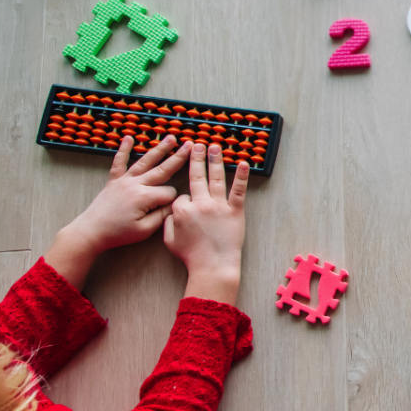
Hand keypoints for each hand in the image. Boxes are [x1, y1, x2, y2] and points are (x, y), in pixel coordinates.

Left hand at [46, 135, 190, 288]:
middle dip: (178, 157)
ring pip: (145, 161)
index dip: (173, 200)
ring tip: (171, 138)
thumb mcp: (145, 230)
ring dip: (159, 149)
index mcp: (144, 197)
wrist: (91, 231)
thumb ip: (162, 216)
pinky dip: (123, 150)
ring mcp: (124, 180)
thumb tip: (174, 205)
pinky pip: (119, 162)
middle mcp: (135, 184)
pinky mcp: (114, 180)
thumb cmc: (118, 233)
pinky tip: (128, 138)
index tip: (171, 208)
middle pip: (162, 169)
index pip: (169, 193)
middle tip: (190, 145)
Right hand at [164, 143, 247, 303]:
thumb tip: (170, 212)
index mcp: (182, 211)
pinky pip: (238, 191)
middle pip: (196, 177)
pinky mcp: (235, 211)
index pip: (180, 197)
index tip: (186, 207)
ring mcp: (218, 206)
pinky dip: (242, 176)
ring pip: (216, 178)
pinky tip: (244, 163)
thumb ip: (166, 223)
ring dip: (215, 161)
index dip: (182, 202)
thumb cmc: (191, 256)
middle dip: (196, 159)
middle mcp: (200, 204)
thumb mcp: (169, 240)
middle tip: (196, 145)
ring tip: (215, 147)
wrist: (213, 266)